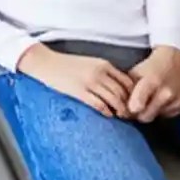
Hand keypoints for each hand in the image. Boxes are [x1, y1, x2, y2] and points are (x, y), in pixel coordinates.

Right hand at [17, 44, 135, 117]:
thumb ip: (103, 72)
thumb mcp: (89, 63)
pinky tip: (108, 115)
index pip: (127, 80)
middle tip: (130, 114)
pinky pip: (99, 104)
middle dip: (128, 104)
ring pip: (113, 99)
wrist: (46, 63)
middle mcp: (100, 72)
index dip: (133, 94)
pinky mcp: (79, 91)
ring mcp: (90, 82)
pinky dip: (107, 111)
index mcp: (104, 64)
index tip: (133, 102)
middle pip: (122, 92)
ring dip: (120, 110)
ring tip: (121, 117)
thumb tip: (117, 87)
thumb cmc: (66, 64)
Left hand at [126, 46, 179, 121]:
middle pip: (145, 117)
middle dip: (137, 114)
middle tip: (135, 106)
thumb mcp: (134, 74)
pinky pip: (165, 116)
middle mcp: (167, 93)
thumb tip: (120, 112)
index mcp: (152, 82)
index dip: (128, 110)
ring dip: (149, 112)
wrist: (174, 60)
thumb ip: (126, 91)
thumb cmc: (150, 67)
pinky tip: (160, 100)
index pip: (137, 106)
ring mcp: (177, 100)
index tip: (125, 108)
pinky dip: (160, 111)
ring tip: (149, 99)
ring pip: (155, 117)